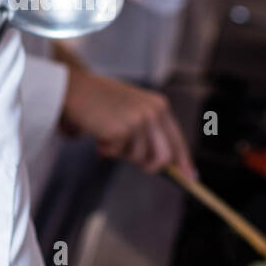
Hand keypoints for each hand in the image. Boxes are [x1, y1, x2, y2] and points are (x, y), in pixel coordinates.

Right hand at [60, 67, 195, 178]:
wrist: (74, 87)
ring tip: (107, 133)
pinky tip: (98, 131)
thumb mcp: (132, 109)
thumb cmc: (99, 100)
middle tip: (129, 158)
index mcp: (158, 105)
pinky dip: (105, 148)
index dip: (183, 161)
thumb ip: (148, 130)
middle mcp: (153, 112)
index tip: (191, 178)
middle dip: (148, 165)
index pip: (177, 139)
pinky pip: (116, 153)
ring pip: (138, 158)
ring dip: (120, 152)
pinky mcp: (122, 129)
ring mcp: (138, 120)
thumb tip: (163, 163)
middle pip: (164, 157)